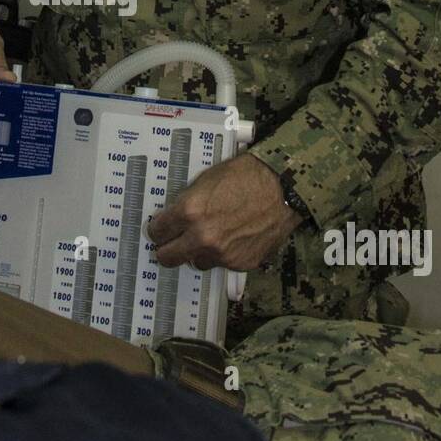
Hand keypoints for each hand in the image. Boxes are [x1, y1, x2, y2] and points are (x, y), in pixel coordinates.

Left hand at [146, 154, 302, 273]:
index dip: (158, 229)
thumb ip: (187, 202)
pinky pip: (223, 263)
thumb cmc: (245, 176)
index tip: (162, 229)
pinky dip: (224, 254)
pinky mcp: (241, 264)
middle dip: (167, 249)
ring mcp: (222, 254)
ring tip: (212, 236)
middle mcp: (201, 238)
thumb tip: (175, 217)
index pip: (157, 232)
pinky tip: (235, 237)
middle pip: (168, 257)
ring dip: (199, 252)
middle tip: (172, 243)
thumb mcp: (206, 181)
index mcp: (189, 212)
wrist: (283, 188)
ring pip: (196, 262)